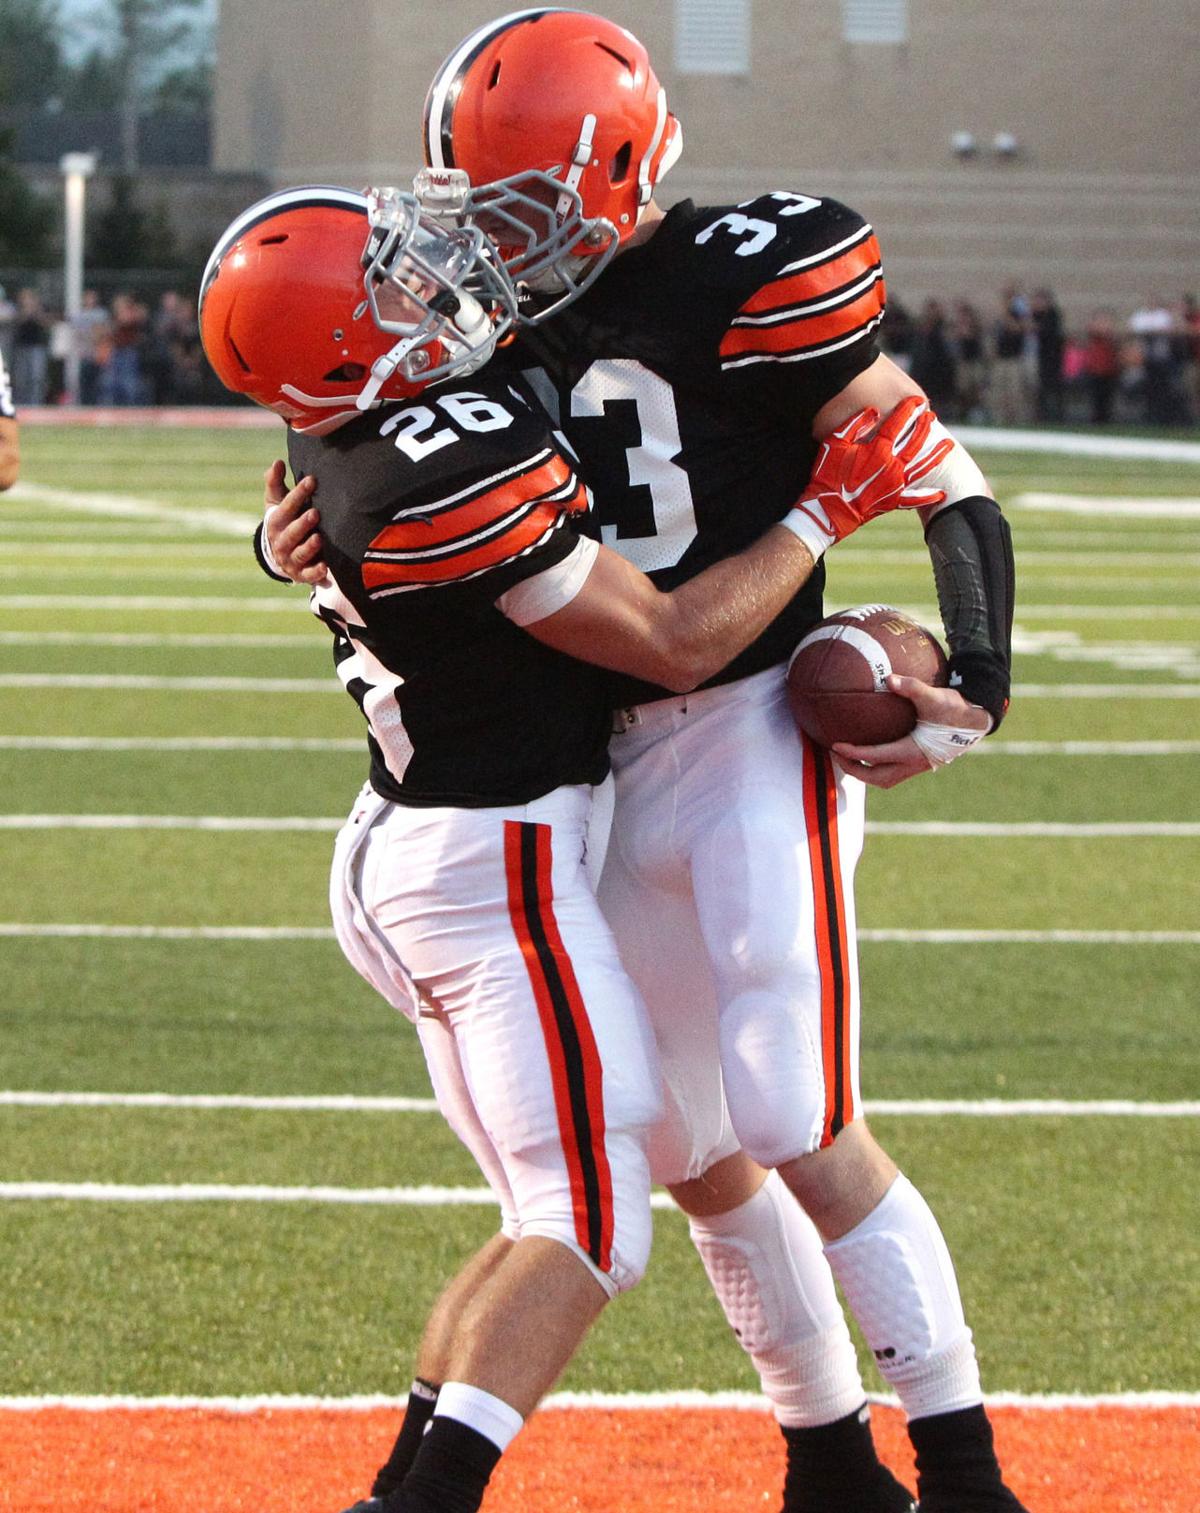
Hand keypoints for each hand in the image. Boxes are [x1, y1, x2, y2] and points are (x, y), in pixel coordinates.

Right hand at [263, 460, 326, 584]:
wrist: (282, 553)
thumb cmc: (284, 520)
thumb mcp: (276, 502)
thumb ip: (275, 483)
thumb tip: (277, 462)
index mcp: (275, 522)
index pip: (285, 508)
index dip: (297, 494)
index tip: (311, 481)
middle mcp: (281, 542)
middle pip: (290, 534)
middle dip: (302, 523)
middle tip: (315, 513)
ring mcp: (291, 559)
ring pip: (299, 554)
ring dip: (309, 547)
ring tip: (319, 538)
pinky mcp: (302, 574)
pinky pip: (309, 575)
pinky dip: (316, 573)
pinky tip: (326, 567)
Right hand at [786, 396, 953, 557]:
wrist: (828, 510)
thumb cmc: (828, 475)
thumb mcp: (834, 445)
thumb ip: (853, 425)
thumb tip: (872, 411)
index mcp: (877, 450)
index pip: (898, 424)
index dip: (909, 410)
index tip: (917, 401)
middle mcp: (891, 465)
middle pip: (915, 442)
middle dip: (924, 427)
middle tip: (931, 417)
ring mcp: (895, 484)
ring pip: (922, 467)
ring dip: (936, 455)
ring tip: (948, 445)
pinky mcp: (893, 501)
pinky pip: (915, 499)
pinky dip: (928, 496)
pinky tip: (940, 492)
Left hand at [832, 674, 989, 787]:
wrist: (978, 721)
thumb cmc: (955, 708)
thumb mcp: (935, 696)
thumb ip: (912, 688)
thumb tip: (888, 678)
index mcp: (913, 751)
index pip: (875, 757)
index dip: (853, 753)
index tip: (835, 745)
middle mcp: (914, 764)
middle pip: (877, 777)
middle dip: (854, 769)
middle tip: (836, 754)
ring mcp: (918, 767)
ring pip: (885, 779)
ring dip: (865, 771)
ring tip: (850, 756)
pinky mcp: (921, 763)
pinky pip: (894, 770)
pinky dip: (878, 764)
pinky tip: (871, 747)